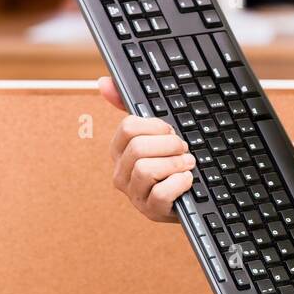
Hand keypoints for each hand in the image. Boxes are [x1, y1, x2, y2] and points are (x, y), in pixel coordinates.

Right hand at [100, 77, 192, 223]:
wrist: (190, 193)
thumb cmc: (168, 160)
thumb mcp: (153, 133)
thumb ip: (129, 105)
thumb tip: (103, 82)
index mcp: (119, 151)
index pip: (128, 128)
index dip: (155, 126)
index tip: (168, 130)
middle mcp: (121, 173)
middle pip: (138, 148)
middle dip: (168, 145)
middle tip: (183, 148)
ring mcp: (134, 195)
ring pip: (146, 169)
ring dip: (175, 163)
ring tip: (187, 164)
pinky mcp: (151, 211)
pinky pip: (161, 194)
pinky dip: (179, 183)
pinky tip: (187, 180)